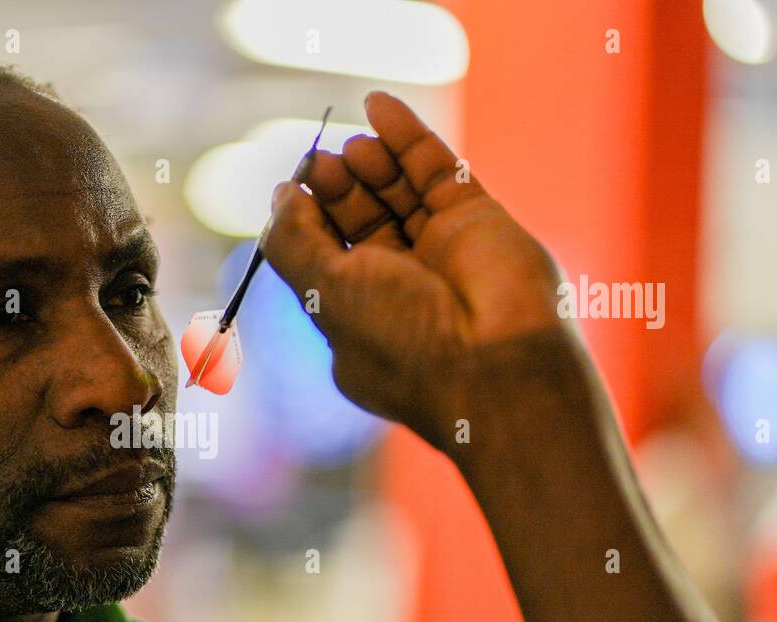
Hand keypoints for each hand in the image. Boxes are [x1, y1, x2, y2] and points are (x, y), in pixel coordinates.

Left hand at [260, 91, 573, 455]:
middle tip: (319, 161)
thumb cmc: (401, 341)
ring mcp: (439, 251)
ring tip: (351, 147)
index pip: (321, 256)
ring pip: (397, 190)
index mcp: (356, 318)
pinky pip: (436, 168)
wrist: (494, 363)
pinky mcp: (476, 219)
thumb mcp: (322, 293)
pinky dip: (406, 134)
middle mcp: (398, 286)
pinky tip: (377, 104)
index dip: (304, 219)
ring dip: (369, 160)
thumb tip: (282, 195)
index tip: (291, 187)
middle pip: (357, 219)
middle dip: (334, 186)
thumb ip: (292, 242)